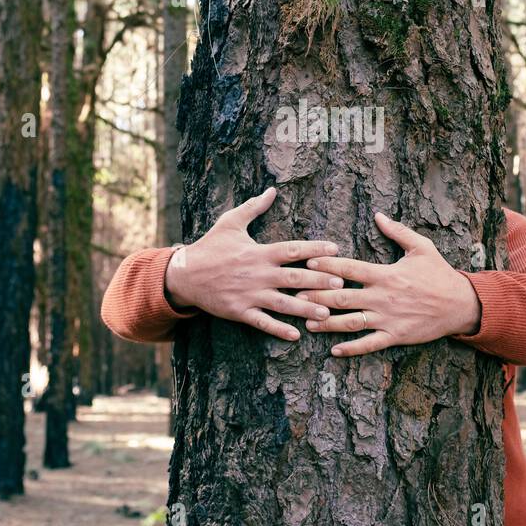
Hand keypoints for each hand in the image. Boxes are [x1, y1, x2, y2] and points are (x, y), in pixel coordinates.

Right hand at [164, 187, 343, 340]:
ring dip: (305, 308)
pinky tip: (295, 335)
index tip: (335, 249)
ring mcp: (249, 295)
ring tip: (327, 312)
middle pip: (294, 277)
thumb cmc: (210, 247)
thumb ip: (253, 207)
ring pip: (283, 303)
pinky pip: (262, 322)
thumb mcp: (230, 222)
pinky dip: (278, 329)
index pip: (292, 249)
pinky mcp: (239, 311)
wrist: (184, 274)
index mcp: (259, 253)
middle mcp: (258, 274)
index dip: (315, 249)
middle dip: (319, 281)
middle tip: (341, 284)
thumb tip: (272, 191)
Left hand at [296, 212, 481, 356]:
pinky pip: (369, 344)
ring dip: (327, 322)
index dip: (327, 265)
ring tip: (307, 322)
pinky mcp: (395, 335)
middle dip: (317, 295)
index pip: (350, 268)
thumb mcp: (421, 247)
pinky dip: (351, 348)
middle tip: (295, 295)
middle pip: (343, 296)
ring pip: (351, 322)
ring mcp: (388, 318)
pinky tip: (334, 350)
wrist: (460, 304)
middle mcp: (383, 297)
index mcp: (386, 274)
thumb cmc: (439, 274)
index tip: (307, 263)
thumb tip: (378, 215)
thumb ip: (397, 231)